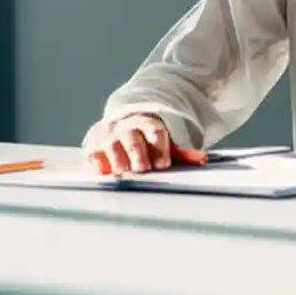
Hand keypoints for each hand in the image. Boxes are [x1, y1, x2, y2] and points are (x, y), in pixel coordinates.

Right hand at [84, 113, 207, 174]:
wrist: (124, 125)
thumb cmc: (148, 141)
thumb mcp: (165, 144)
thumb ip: (181, 154)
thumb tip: (202, 159)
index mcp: (148, 125)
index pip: (154, 132)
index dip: (158, 147)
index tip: (163, 164)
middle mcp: (127, 128)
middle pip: (132, 137)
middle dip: (137, 152)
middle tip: (142, 168)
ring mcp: (109, 136)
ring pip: (111, 143)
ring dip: (117, 156)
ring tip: (122, 169)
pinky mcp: (94, 146)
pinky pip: (93, 151)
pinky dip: (96, 159)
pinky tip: (102, 169)